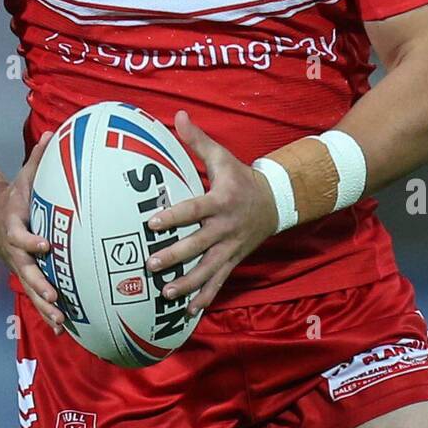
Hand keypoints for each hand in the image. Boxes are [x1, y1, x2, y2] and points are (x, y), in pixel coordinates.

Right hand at [0, 129, 66, 333]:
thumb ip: (39, 158)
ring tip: (61, 323)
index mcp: (14, 226)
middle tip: (56, 298)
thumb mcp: (23, 174)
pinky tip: (63, 328)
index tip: (45, 245)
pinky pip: (37, 295)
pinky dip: (48, 311)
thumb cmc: (14, 193)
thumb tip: (55, 132)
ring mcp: (19, 265)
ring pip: (32, 290)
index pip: (20, 236)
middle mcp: (15, 251)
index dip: (31, 240)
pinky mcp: (25, 274)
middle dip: (40, 286)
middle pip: (26, 272)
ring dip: (45, 307)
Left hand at [145, 110, 280, 315]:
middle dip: (175, 256)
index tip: (152, 222)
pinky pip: (219, 282)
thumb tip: (177, 115)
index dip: (174, 217)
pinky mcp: (233, 261)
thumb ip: (197, 141)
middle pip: (198, 244)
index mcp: (221, 201)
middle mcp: (226, 228)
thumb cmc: (241, 178)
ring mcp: (230, 248)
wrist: (276, 202)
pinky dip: (205, 297)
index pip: (194, 210)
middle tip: (151, 264)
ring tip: (166, 293)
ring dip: (187, 283)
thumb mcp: (222, 157)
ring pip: (208, 269)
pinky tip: (187, 311)